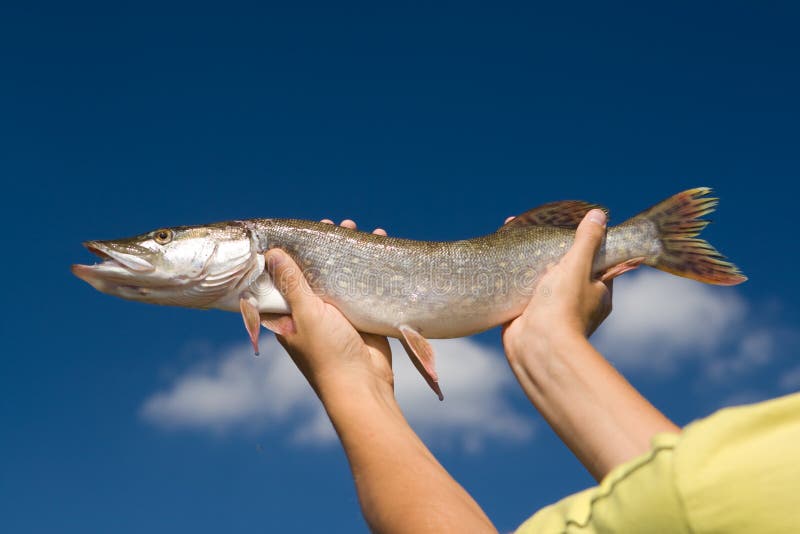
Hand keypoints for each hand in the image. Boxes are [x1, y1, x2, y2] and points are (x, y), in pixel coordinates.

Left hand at [265, 220, 392, 399]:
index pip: (284, 276)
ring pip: (339, 276)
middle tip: (338, 225)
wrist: (363, 385)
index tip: (304, 229)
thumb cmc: (327, 353)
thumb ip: (293, 282)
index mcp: (287, 314)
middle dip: (325, 247)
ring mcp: (336, 314)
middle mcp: (309, 312)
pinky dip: (368, 268)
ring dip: (348, 253)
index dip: (292, 251)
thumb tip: (273, 252)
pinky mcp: (359, 316)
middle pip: (314, 271)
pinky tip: (378, 247)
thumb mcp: (306, 313)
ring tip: (357, 230)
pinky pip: (361, 286)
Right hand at [502, 209, 611, 364]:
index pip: (594, 261)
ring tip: (512, 236)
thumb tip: (599, 215)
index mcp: (597, 292)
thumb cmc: (564, 308)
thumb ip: (587, 241)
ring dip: (528, 261)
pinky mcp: (526, 314)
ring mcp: (550, 309)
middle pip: (564, 267)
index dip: (582, 242)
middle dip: (549, 249)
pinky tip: (501, 259)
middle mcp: (576, 301)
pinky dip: (513, 276)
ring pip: (541, 277)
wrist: (537, 347)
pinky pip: (521, 290)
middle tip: (532, 227)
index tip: (565, 225)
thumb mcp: (578, 267)